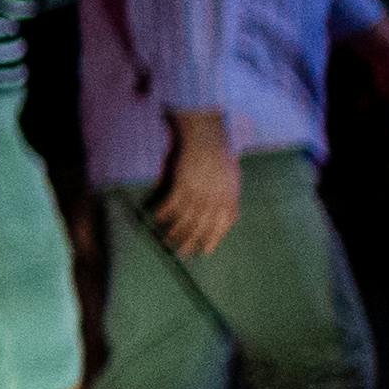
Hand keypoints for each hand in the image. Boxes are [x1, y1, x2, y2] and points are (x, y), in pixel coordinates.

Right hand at [152, 124, 243, 257]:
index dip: (213, 239)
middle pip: (202, 227)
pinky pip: (172, 206)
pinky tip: (157, 218)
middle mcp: (216, 199)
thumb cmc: (218, 153)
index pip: (223, 225)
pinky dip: (164, 213)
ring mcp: (200, 193)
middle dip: (191, 241)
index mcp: (230, 197)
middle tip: (181, 252)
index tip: (205, 251)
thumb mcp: (231, 177)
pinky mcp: (183, 186)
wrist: (206, 135)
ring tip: (167, 240)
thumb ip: (226, 195)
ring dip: (175, 232)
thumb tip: (220, 211)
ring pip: (186, 220)